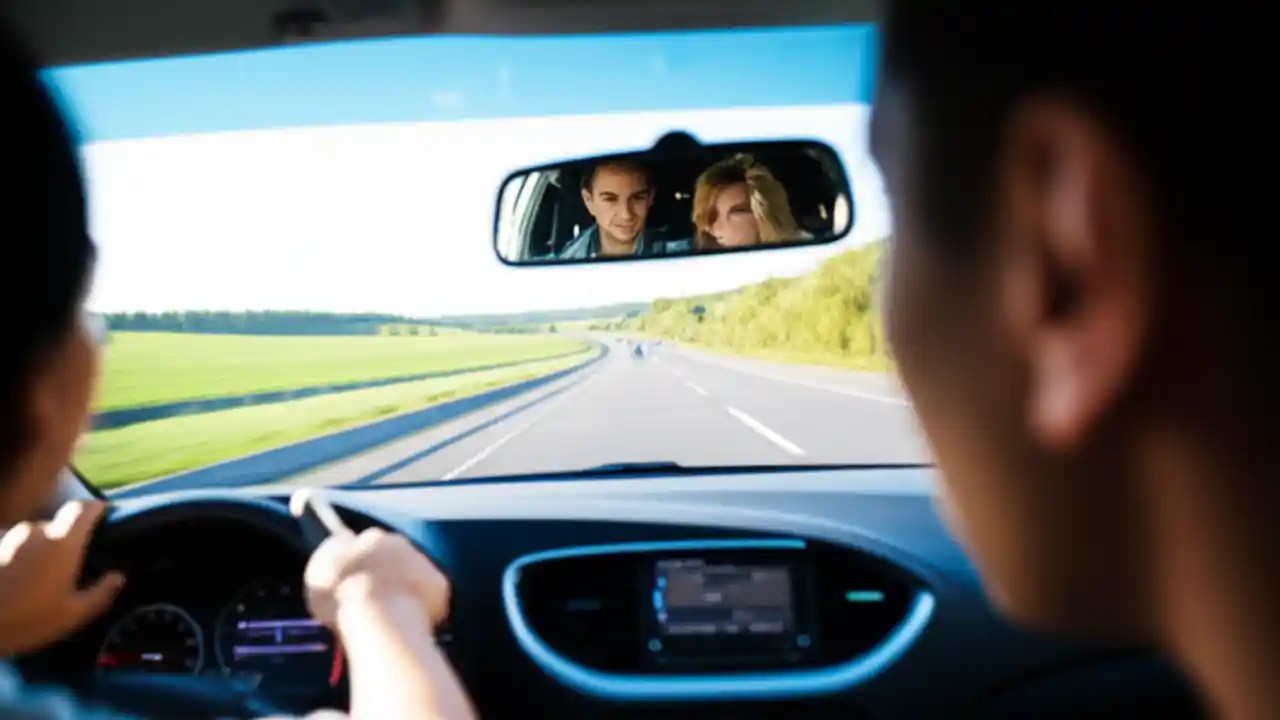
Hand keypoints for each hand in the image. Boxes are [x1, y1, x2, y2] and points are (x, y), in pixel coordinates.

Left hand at [0, 500, 124, 656]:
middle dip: (66, 540)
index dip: (96, 508)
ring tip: (38, 577)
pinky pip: (13, 546)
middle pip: (57, 524)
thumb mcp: (72, 615)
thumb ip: (101, 593)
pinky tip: (16, 581)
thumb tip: (118, 577)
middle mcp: (35, 532)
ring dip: (39, 550)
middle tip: (68, 566)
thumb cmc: (26, 620)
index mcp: (62, 543)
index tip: (105, 516)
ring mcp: (7, 538)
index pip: (83, 508)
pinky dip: (19, 557)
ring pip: (33, 536)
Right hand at [304, 527, 449, 632]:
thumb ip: (332, 556)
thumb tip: (341, 545)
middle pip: (393, 557)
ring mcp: (424, 562)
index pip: (366, 544)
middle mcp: (401, 543)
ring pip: (412, 575)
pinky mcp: (441, 585)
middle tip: (373, 601)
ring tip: (390, 617)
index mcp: (371, 537)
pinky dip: (421, 607)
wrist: (381, 616)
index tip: (354, 584)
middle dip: (385, 574)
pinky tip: (407, 624)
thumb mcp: (320, 572)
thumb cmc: (344, 596)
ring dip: (404, 590)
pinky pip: (429, 596)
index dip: (360, 565)